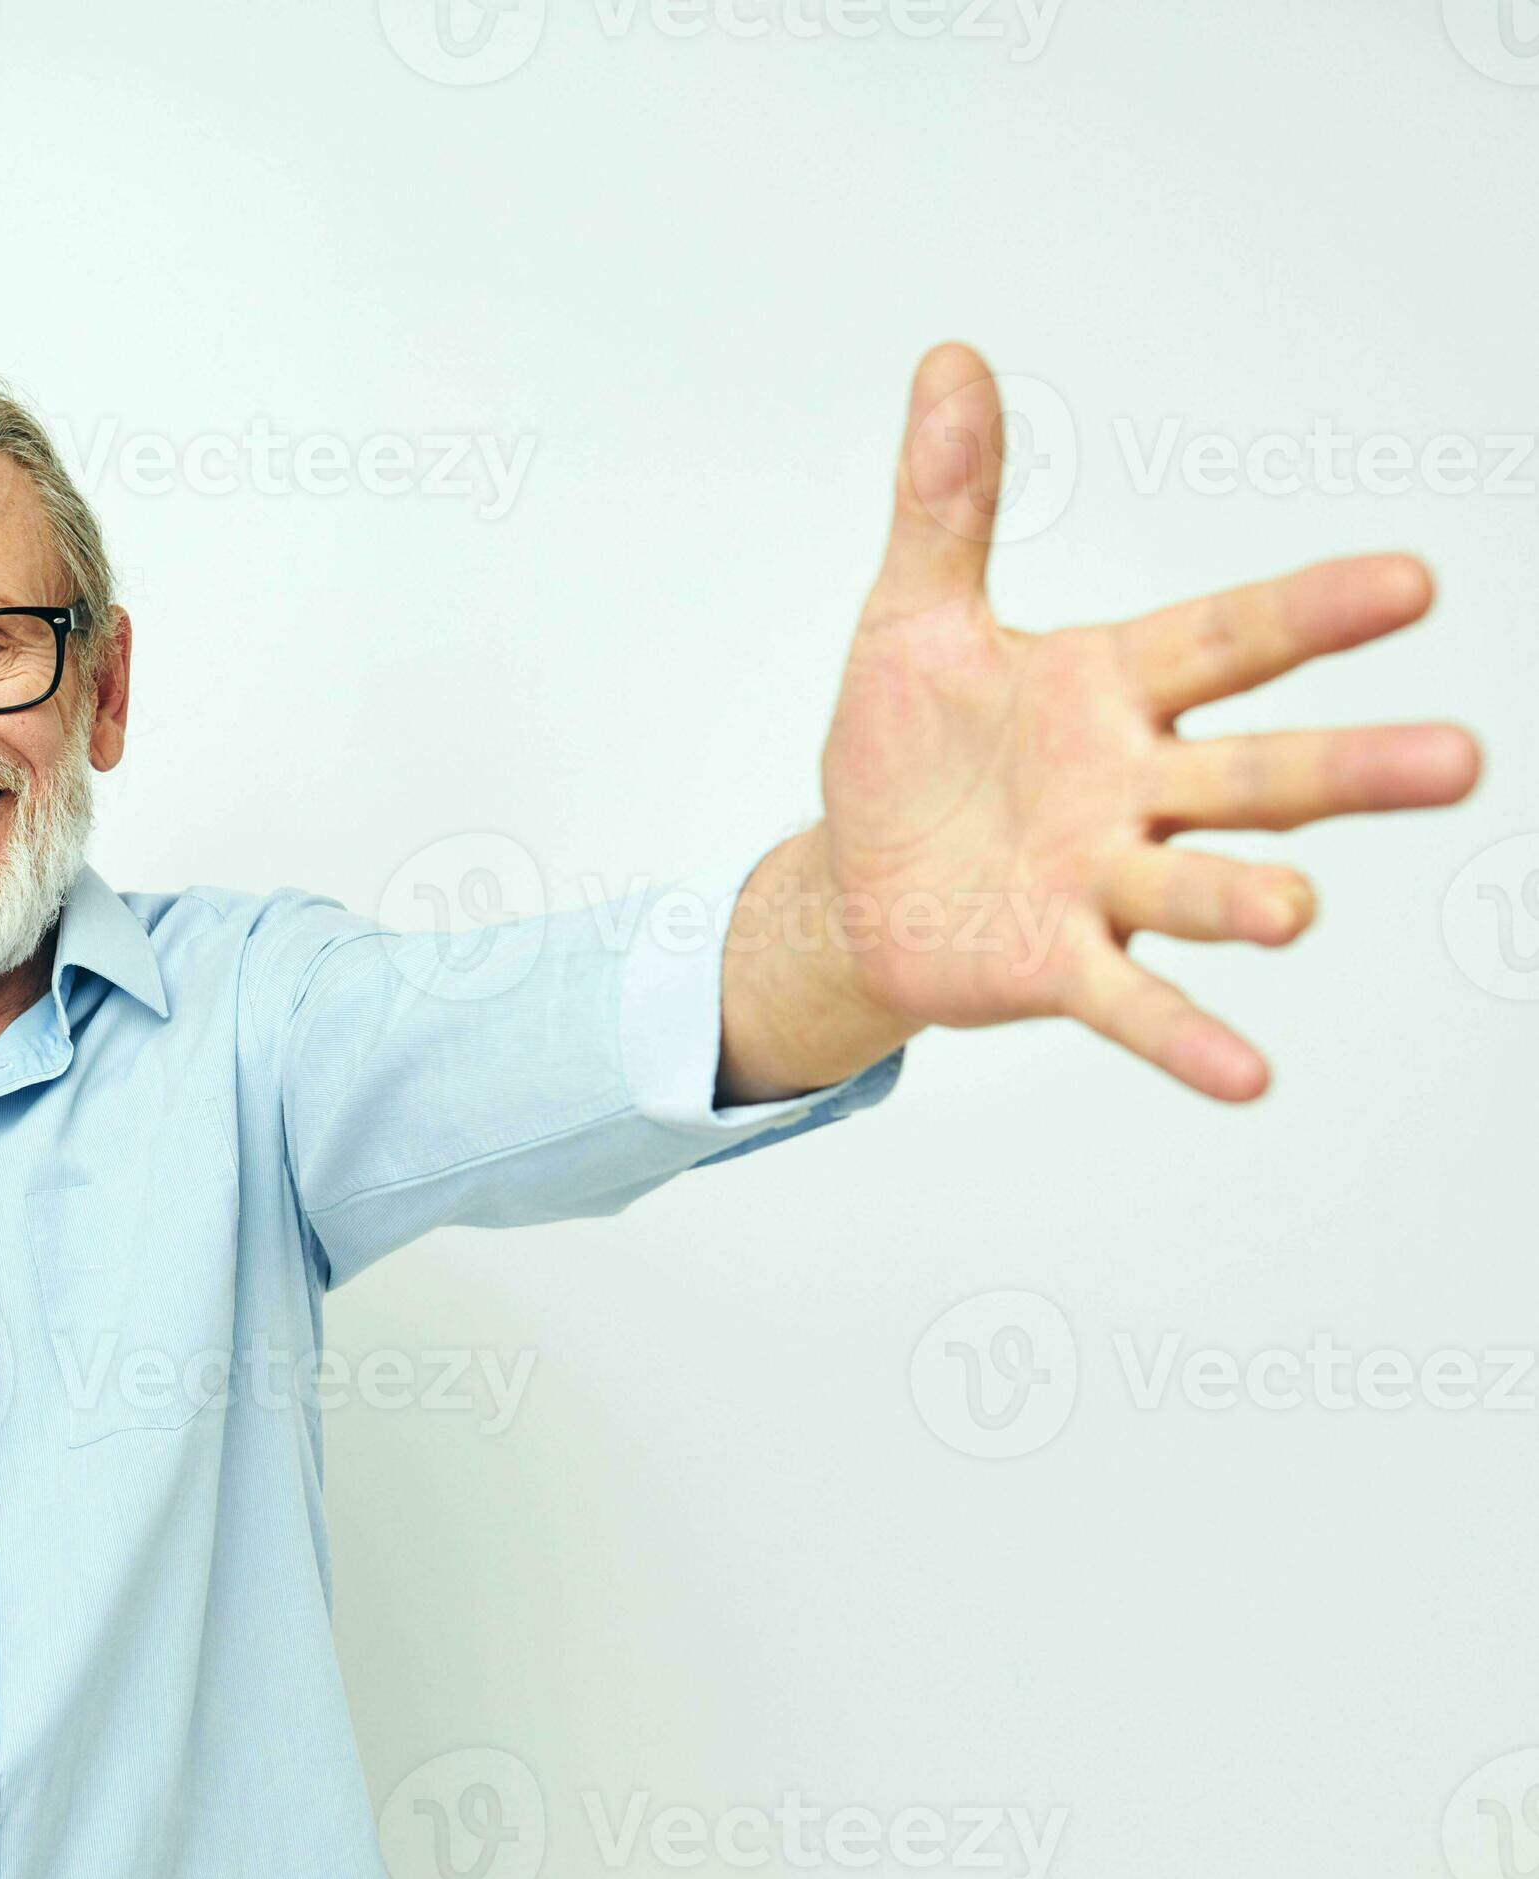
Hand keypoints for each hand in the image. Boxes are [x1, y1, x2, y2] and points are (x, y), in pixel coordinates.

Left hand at [799, 343, 1480, 1100]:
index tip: (1412, 583)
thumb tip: (947, 362)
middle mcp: (1133, 786)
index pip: (1227, 640)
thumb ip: (945, 502)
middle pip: (1256, 772)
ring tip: (1301, 909)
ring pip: (1198, 886)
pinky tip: (1249, 1077)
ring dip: (1251, 900)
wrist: (854, 880)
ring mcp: (1104, 882)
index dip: (1313, 613)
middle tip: (1462, 759)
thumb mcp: (913, 616)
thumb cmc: (908, 746)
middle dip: (1350, 768)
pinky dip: (1185, 1036)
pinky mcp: (1057, 964)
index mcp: (1112, 689)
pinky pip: (1130, 1003)